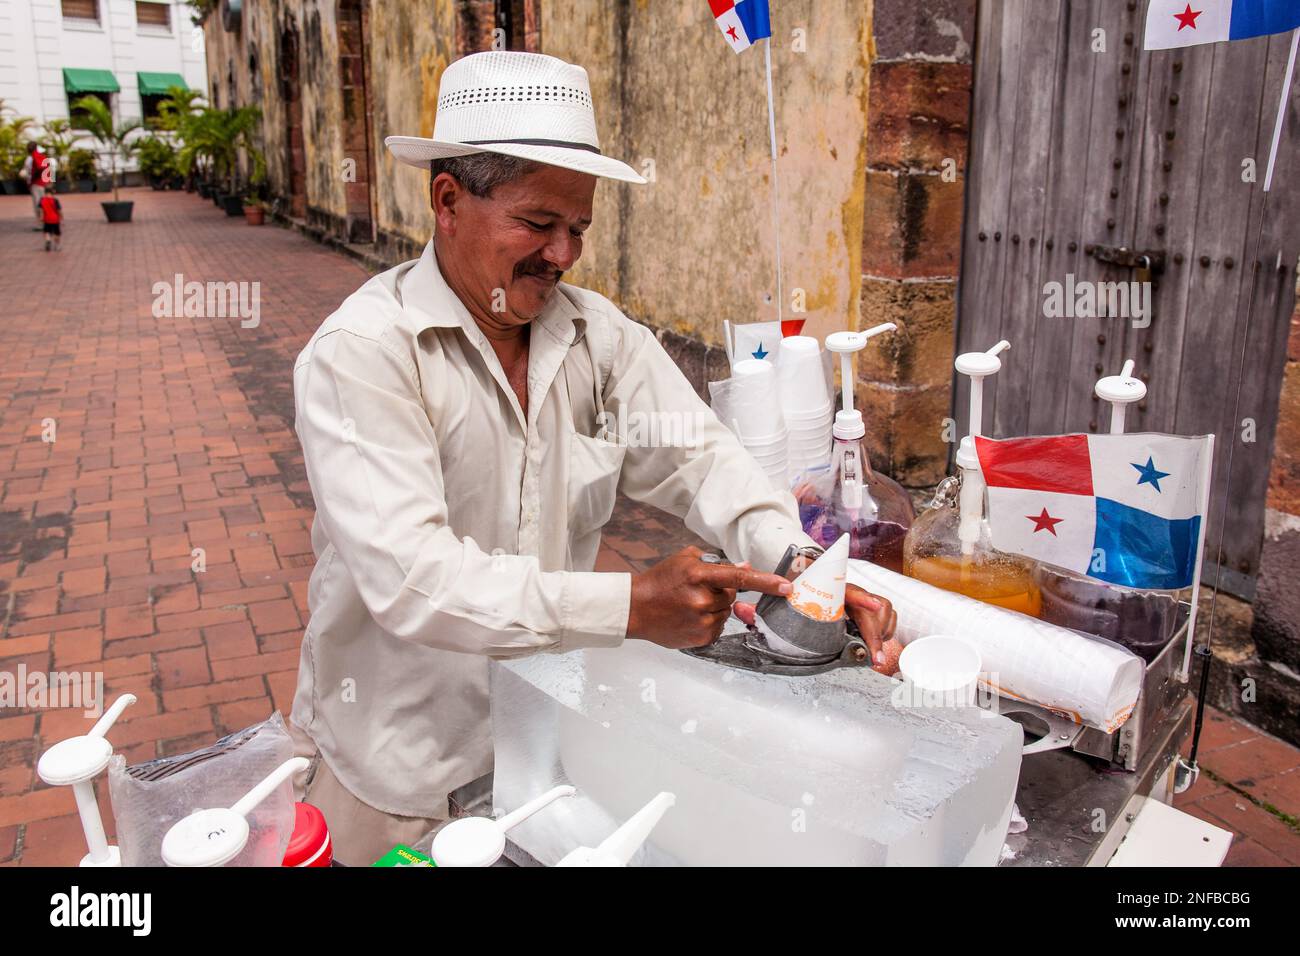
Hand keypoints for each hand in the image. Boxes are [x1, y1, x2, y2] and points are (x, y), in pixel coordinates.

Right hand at [627, 547, 792, 648]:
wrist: (635, 608)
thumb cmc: (660, 581)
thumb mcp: (684, 561)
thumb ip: (715, 563)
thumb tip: (745, 567)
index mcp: (699, 575)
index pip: (739, 578)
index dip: (766, 582)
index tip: (787, 587)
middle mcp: (702, 599)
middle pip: (732, 595)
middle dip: (721, 592)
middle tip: (697, 590)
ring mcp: (702, 621)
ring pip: (725, 612)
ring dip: (714, 607)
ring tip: (689, 605)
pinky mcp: (701, 638)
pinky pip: (719, 627)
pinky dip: (709, 622)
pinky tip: (689, 617)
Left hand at [734, 583, 897, 673]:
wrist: (809, 581)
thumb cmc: (797, 595)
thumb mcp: (779, 603)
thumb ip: (760, 609)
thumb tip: (740, 610)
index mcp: (829, 587)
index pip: (848, 589)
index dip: (862, 597)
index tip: (873, 605)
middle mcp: (849, 591)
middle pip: (872, 607)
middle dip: (875, 633)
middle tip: (874, 657)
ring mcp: (863, 599)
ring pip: (883, 612)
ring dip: (880, 633)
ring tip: (873, 654)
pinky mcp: (872, 608)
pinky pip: (887, 619)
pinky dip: (885, 632)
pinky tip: (876, 646)